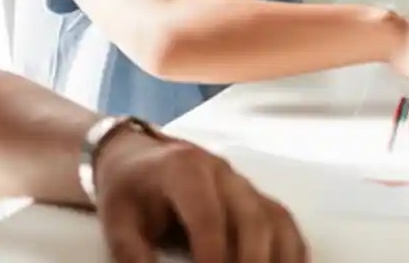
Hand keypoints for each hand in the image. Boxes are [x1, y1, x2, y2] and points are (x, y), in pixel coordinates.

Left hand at [92, 127, 306, 262]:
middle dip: (251, 261)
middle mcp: (221, 172)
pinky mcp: (255, 196)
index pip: (207, 214)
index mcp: (184, 170)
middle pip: (251, 216)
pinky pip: (283, 221)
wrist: (137, 157)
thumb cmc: (127, 190)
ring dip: (276, 258)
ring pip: (274, 218)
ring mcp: (243, 183)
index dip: (213, 253)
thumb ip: (134, 257)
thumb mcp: (117, 222)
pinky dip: (291, 251)